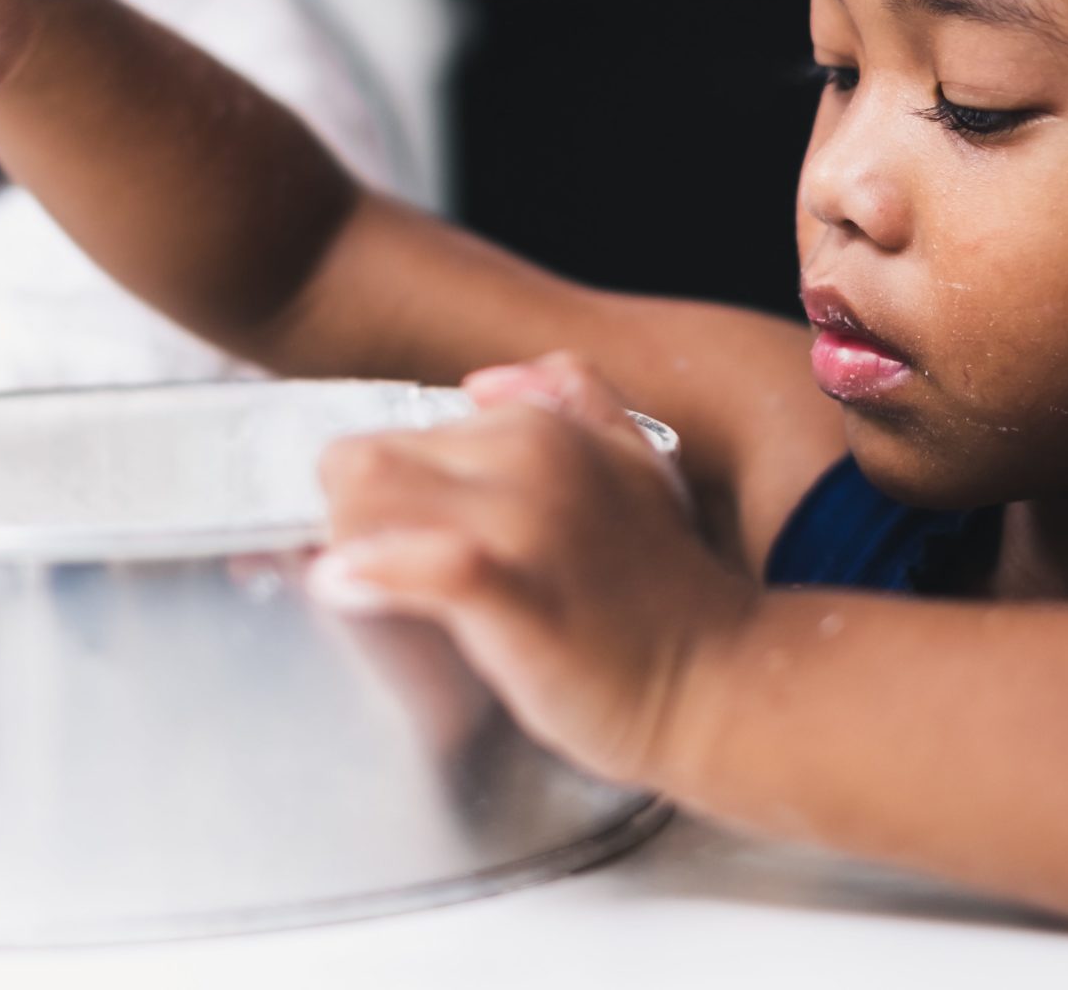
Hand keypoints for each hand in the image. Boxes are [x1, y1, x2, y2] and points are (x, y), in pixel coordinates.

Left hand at [310, 352, 759, 788]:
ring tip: (365, 592)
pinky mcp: (506, 589)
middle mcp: (524, 454)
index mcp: (540, 425)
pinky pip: (408, 558)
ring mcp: (517, 519)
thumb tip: (487, 380)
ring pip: (361, 492)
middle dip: (346, 518)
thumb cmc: (666, 595)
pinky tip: (350, 596)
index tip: (384, 542)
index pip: (394, 435)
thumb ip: (575, 403)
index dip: (375, 496)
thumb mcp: (638, 465)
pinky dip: (365, 575)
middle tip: (369, 575)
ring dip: (344, 545)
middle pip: (358, 458)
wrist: (722, 686)